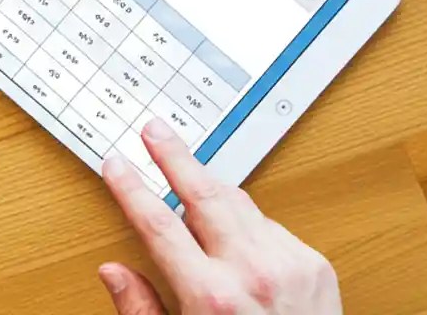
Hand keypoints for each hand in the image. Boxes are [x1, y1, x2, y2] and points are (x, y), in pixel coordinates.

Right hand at [98, 118, 340, 313]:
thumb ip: (141, 311)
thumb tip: (112, 272)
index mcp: (211, 298)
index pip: (159, 224)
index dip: (132, 189)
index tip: (116, 165)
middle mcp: (252, 274)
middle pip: (203, 194)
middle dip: (175, 157)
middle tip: (155, 131)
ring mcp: (288, 265)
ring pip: (239, 203)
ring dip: (209, 183)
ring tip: (186, 165)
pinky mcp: (314, 265)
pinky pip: (269, 226)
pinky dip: (245, 221)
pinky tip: (231, 227)